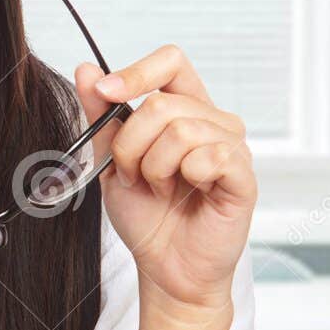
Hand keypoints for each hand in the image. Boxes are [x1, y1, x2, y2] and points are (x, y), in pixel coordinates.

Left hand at [74, 47, 256, 311]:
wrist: (164, 267)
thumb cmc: (147, 216)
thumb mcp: (112, 161)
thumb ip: (102, 117)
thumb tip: (86, 70)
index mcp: (184, 110)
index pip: (170, 62)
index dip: (136, 73)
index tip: (105, 92)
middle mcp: (213, 121)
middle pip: (163, 102)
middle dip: (132, 146)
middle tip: (135, 176)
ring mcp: (232, 147)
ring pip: (182, 130)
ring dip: (155, 168)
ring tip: (161, 190)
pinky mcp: (243, 175)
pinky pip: (210, 156)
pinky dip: (186, 177)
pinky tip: (188, 194)